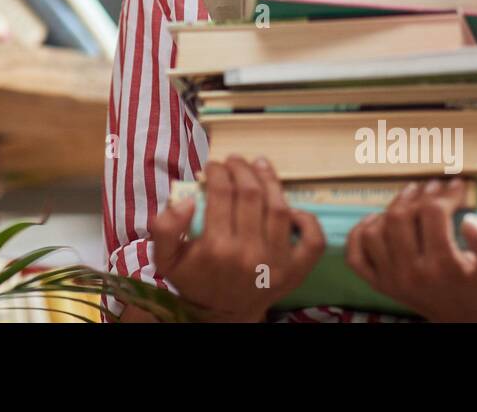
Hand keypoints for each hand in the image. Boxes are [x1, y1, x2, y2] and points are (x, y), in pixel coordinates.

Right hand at [150, 156, 325, 322]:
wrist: (221, 315)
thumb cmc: (194, 280)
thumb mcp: (165, 259)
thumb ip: (164, 228)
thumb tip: (187, 200)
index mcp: (216, 247)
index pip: (221, 192)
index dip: (218, 171)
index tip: (213, 165)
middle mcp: (248, 253)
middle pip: (250, 194)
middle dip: (242, 168)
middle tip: (235, 160)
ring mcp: (276, 263)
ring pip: (279, 208)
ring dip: (270, 181)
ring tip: (259, 166)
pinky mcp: (295, 272)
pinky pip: (312, 241)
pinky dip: (308, 221)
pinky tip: (293, 208)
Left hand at [344, 178, 476, 321]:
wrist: (470, 317)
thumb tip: (469, 220)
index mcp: (443, 268)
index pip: (433, 214)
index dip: (446, 193)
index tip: (457, 185)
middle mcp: (411, 275)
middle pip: (400, 217)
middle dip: (417, 195)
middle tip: (432, 186)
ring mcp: (391, 281)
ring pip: (375, 231)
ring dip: (390, 209)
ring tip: (411, 198)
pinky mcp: (379, 284)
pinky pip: (355, 256)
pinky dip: (360, 234)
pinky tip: (378, 219)